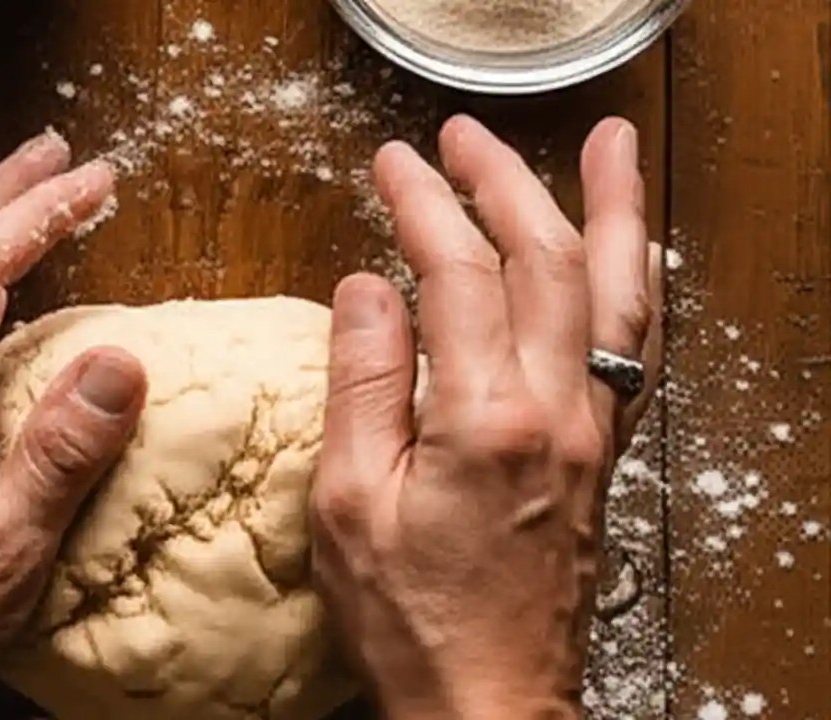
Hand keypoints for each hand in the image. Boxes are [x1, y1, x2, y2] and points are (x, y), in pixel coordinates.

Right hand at [310, 116, 661, 718]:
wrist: (491, 704)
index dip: (422, 206)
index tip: (390, 165)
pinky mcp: (601, 455)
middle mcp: (559, 412)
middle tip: (461, 138)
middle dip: (504, 183)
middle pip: (547, 261)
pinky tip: (628, 256)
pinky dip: (632, 284)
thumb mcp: (353, 506)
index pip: (457, 275)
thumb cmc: (413, 620)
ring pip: (618, 294)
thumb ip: (363, 386)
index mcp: (487, 419)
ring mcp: (592, 432)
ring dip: (611, 210)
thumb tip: (367, 289)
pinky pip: (633, 347)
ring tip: (610, 148)